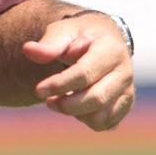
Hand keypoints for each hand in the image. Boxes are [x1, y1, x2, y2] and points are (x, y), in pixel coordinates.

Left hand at [22, 14, 134, 130]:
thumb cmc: (79, 37)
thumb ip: (48, 44)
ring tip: (60, 101)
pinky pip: (106, 123)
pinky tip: (75, 106)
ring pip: (102, 116)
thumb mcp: (64, 32)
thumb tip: (28, 50)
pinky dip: (87, 120)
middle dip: (67, 105)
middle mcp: (124, 72)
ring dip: (76, 114)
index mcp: (111, 50)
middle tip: (48, 101)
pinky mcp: (125, 104)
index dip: (59, 85)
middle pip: (97, 98)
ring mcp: (127, 90)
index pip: (85, 73)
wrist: (102, 40)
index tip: (38, 90)